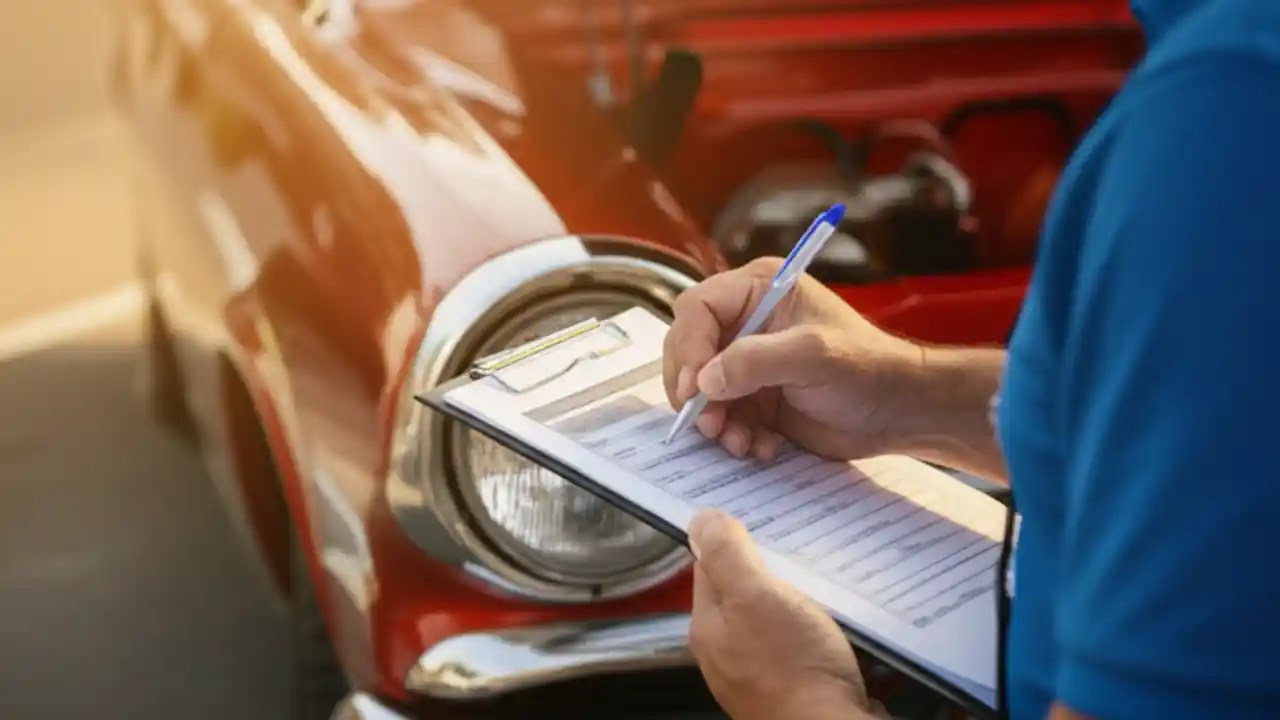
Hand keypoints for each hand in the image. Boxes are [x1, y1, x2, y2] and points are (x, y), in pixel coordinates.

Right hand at [663, 257, 922, 460]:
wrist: (897, 412)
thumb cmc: (868, 369)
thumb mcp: (813, 356)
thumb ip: (756, 361)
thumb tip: (704, 379)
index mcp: (760, 290)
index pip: (698, 309)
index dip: (688, 347)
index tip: (693, 387)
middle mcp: (747, 321)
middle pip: (688, 348)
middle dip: (693, 390)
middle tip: (707, 421)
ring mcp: (747, 361)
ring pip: (700, 389)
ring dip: (713, 420)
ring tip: (739, 441)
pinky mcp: (752, 397)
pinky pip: (721, 416)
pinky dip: (733, 435)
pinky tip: (761, 446)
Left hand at [688, 510, 870, 719]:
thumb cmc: (792, 666)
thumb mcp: (755, 596)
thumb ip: (728, 556)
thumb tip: (701, 519)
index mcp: (709, 627)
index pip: (711, 567)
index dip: (735, 539)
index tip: (764, 516)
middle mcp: (729, 652)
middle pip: (746, 594)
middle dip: (774, 569)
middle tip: (804, 543)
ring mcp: (762, 674)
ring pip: (779, 619)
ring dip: (802, 599)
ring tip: (829, 576)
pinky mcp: (798, 688)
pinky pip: (807, 646)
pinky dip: (823, 630)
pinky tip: (844, 620)